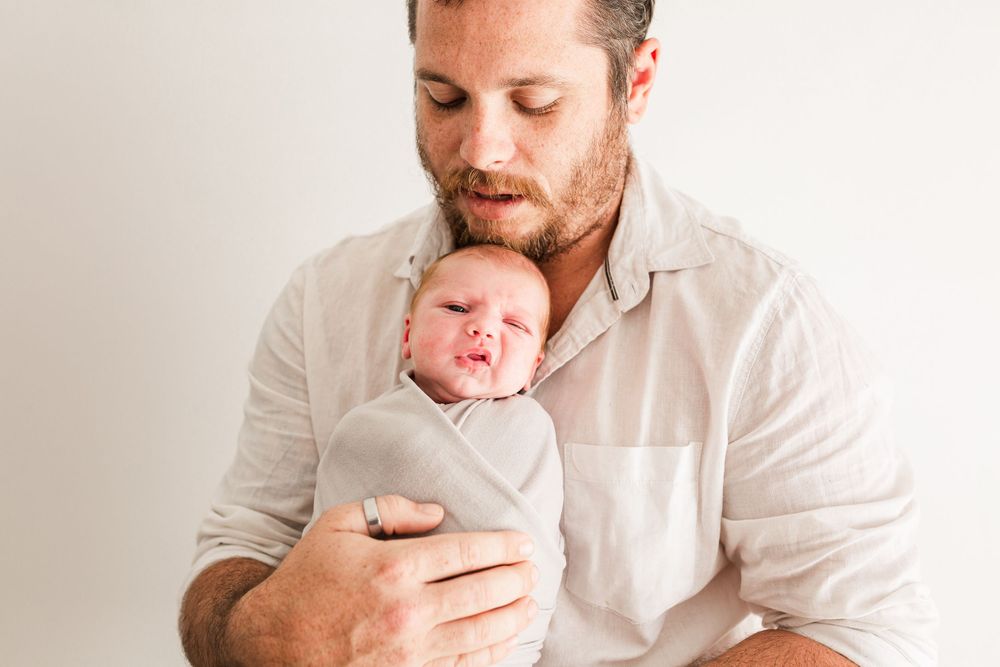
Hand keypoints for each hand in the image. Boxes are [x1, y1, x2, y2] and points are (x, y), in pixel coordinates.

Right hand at [225, 495, 538, 665]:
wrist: (269, 642)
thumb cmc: (305, 580)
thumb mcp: (337, 524)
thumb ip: (390, 509)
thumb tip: (437, 512)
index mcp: (394, 567)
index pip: (468, 552)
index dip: (504, 547)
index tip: (523, 544)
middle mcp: (408, 610)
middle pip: (484, 592)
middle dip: (517, 580)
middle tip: (533, 571)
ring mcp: (409, 650)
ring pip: (481, 631)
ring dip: (513, 615)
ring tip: (528, 602)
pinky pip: (462, 664)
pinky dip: (491, 651)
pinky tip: (505, 638)